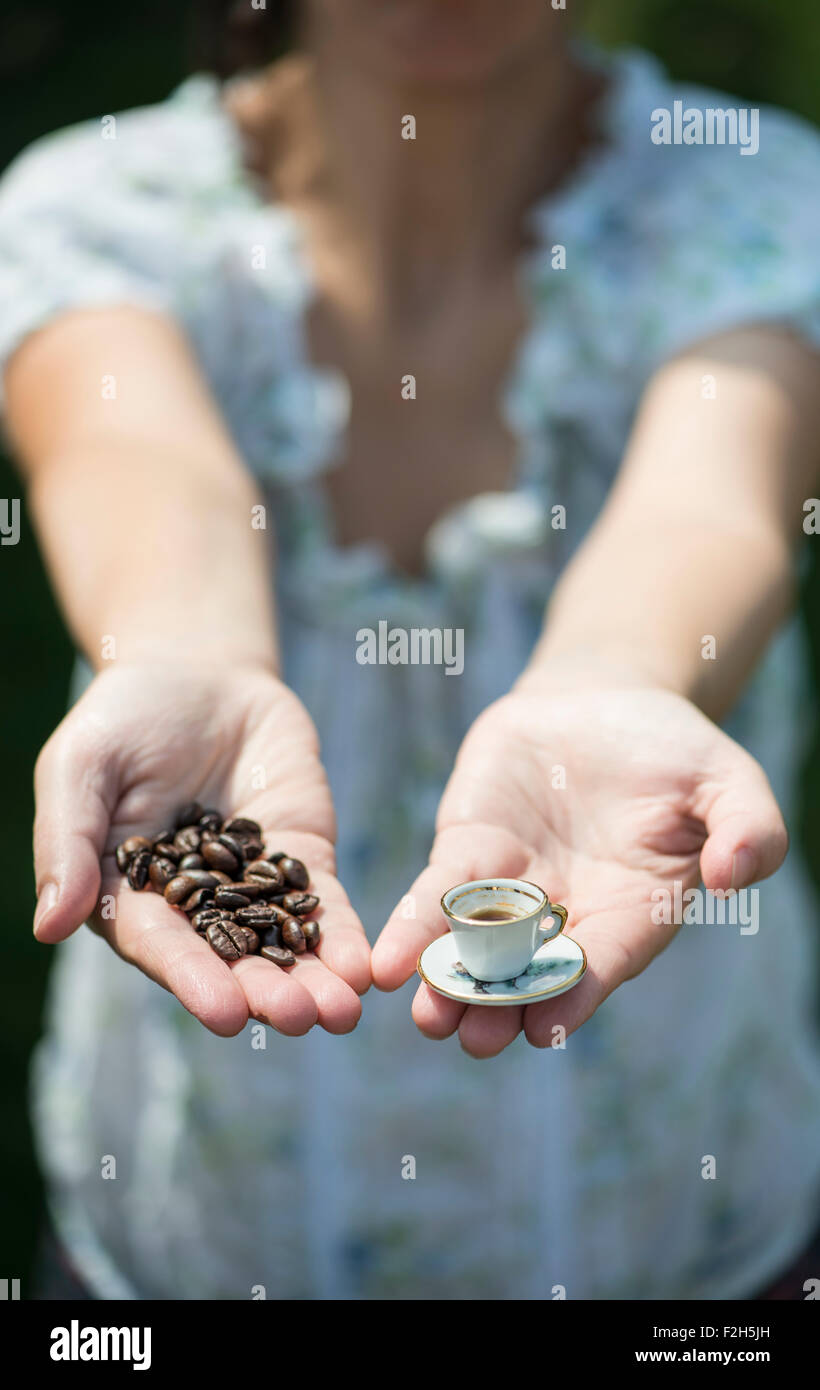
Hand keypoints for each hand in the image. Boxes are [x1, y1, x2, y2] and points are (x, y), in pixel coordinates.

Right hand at [33, 662, 370, 1036]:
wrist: (196, 671)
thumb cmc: (121, 718)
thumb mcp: (80, 766)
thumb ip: (67, 843)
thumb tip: (48, 927)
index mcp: (127, 897)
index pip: (160, 946)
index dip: (192, 979)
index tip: (225, 1013)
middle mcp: (190, 908)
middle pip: (229, 959)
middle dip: (264, 992)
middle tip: (298, 1018)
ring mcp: (250, 887)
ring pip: (281, 945)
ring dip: (313, 982)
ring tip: (341, 1012)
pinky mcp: (299, 859)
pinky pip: (323, 904)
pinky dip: (342, 937)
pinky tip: (365, 968)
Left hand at [372, 683, 786, 1055]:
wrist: (603, 700)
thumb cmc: (675, 750)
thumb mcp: (729, 781)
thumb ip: (749, 828)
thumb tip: (737, 874)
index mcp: (635, 910)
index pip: (603, 963)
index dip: (576, 995)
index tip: (547, 1029)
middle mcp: (570, 914)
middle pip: (531, 974)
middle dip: (502, 1009)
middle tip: (475, 1040)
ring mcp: (514, 887)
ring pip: (477, 949)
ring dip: (450, 985)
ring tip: (427, 1017)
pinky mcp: (467, 851)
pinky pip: (437, 895)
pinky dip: (414, 927)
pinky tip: (388, 960)